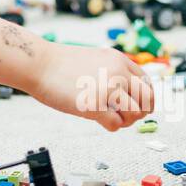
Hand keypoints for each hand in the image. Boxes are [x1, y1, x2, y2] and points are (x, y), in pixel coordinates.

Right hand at [31, 44, 154, 130]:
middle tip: (124, 115)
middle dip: (139, 111)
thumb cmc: (60, 64)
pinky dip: (110, 126)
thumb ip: (114, 72)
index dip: (144, 99)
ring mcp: (108, 89)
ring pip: (135, 113)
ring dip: (125, 120)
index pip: (147, 83)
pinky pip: (115, 124)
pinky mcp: (95, 105)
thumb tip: (129, 96)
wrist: (38, 63)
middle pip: (147, 99)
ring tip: (110, 117)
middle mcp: (118, 73)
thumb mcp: (96, 59)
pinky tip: (98, 119)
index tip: (135, 106)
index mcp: (119, 60)